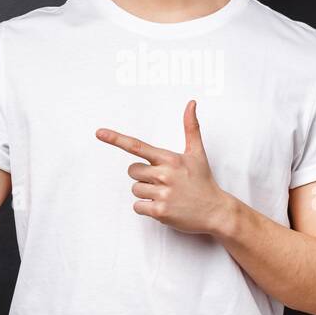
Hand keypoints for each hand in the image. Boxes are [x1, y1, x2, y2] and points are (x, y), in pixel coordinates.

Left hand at [95, 99, 232, 235]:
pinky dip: (147, 208)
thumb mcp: (197, 153)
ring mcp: (162, 194)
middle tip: (162, 181)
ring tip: (166, 194)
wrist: (216, 211)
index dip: (116, 139)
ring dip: (146, 193)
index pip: (138, 146)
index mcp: (170, 159)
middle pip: (132, 171)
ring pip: (135, 189)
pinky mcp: (160, 211)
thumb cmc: (203, 181)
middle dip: (143, 176)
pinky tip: (163, 206)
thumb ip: (191, 127)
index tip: (99, 133)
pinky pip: (138, 206)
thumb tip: (191, 103)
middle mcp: (165, 175)